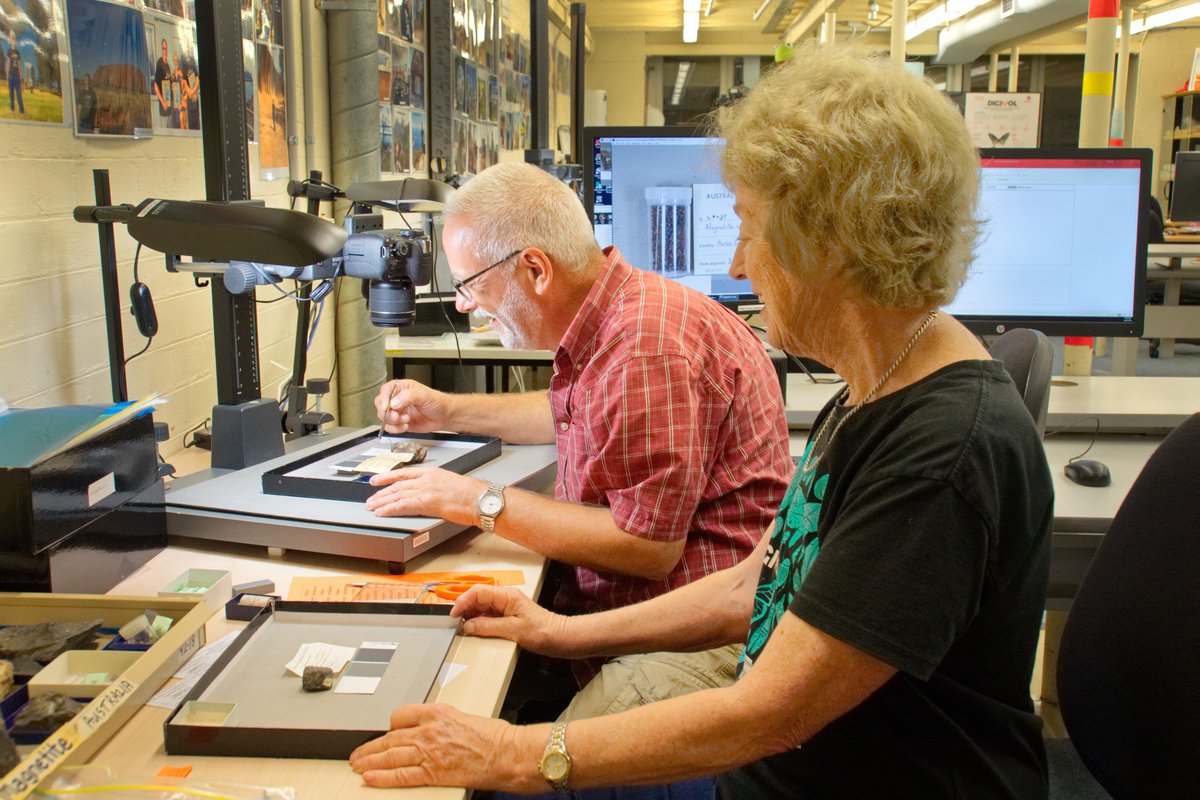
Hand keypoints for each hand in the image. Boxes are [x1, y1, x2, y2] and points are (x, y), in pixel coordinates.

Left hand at [349, 703, 520, 788]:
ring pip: (390, 756)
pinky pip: (401, 775)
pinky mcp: (433, 772)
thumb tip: (427, 732)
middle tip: (358, 753)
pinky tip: (370, 778)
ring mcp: (430, 752)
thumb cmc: (493, 737)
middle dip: (370, 747)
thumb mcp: (463, 717)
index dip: (389, 726)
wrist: (507, 753)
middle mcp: (430, 730)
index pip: (400, 715)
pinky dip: (382, 777)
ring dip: (370, 761)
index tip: (384, 733)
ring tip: (357, 765)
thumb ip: (441, 723)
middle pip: (390, 738)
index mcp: (437, 713)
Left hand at [366, 467, 480, 521]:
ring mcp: (426, 489)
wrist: (481, 499)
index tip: (376, 480)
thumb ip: (436, 487)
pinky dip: (390, 509)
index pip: (404, 474)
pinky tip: (382, 512)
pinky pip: (403, 506)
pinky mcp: (427, 502)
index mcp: (432, 473)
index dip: (387, 477)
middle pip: (398, 485)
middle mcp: (427, 479)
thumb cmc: (472, 495)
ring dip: (382, 502)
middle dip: (382, 493)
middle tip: (371, 499)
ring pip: (397, 495)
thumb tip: (427, 496)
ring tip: (372, 507)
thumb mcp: (450, 484)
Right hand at [374, 379, 451, 433]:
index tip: (386, 406)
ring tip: (405, 420)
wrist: (445, 417)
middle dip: (386, 413)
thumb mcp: (424, 395)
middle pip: (381, 404)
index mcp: (402, 388)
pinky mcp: (400, 423)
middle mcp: (398, 399)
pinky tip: (405, 426)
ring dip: (392, 422)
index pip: (386, 390)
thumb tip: (394, 403)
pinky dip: (395, 429)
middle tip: (396, 416)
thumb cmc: (437, 402)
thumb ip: (408, 396)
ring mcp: (398, 412)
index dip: (383, 398)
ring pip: (384, 417)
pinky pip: (390, 427)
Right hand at [452, 584, 568, 655]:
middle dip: (464, 608)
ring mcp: (506, 607)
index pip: (478, 592)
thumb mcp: (513, 630)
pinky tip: (473, 630)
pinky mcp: (507, 616)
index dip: (463, 601)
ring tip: (462, 628)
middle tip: (454, 623)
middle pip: (477, 598)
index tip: (453, 615)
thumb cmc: (542, 632)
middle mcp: (505, 598)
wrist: (559, 638)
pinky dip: (478, 622)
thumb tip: (467, 626)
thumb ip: (487, 627)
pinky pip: (487, 616)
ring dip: (470, 616)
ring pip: (481, 607)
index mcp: (506, 595)